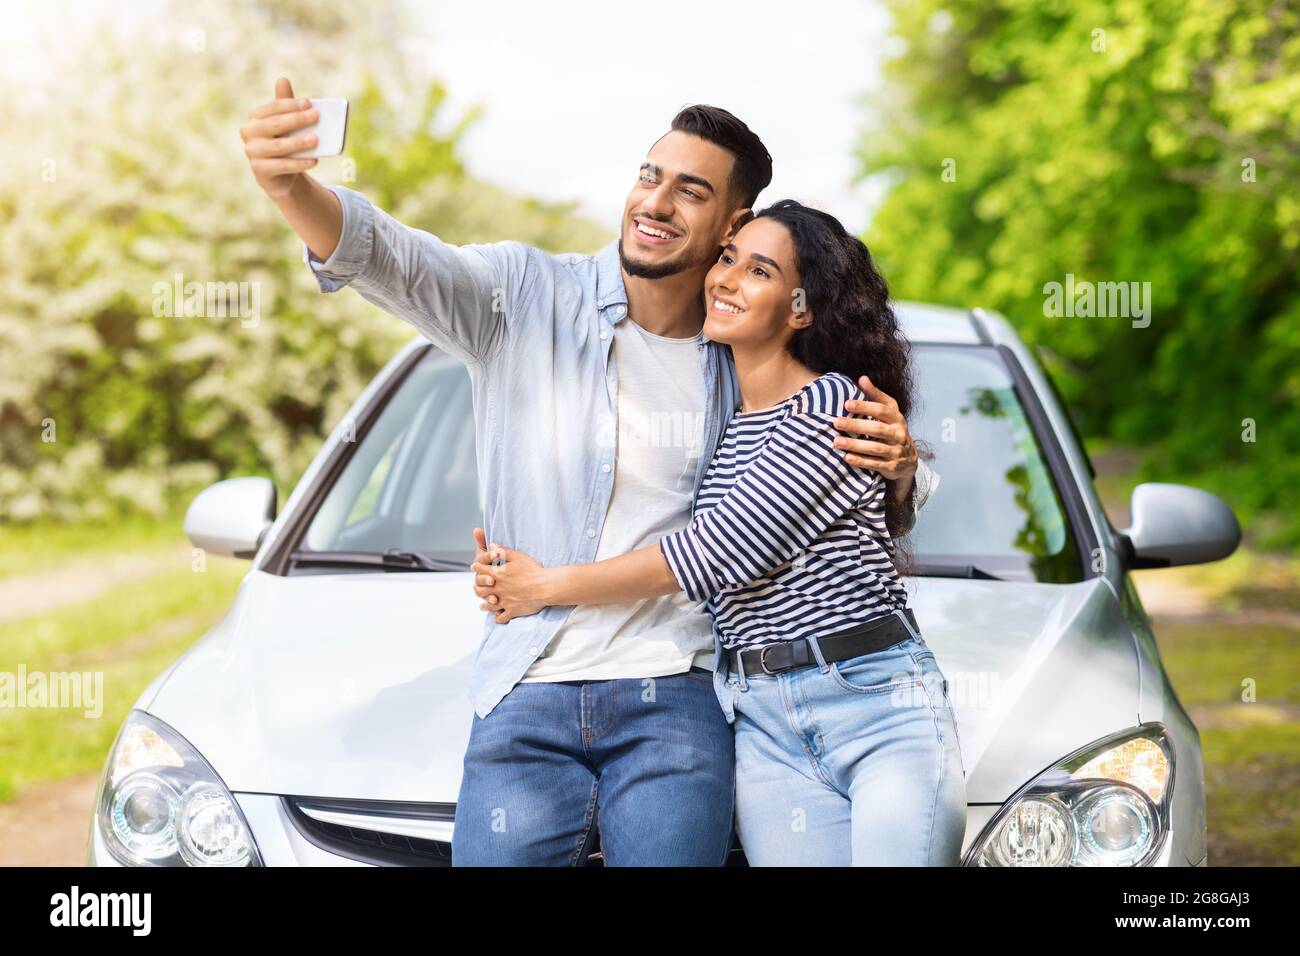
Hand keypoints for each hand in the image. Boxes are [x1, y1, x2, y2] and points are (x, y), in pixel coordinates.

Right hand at [240, 77, 319, 198]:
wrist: (281, 174)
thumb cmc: (285, 142)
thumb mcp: (287, 124)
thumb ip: (286, 105)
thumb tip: (282, 79)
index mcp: (255, 117)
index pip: (272, 108)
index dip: (290, 105)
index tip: (309, 103)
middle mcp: (249, 132)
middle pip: (275, 124)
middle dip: (297, 120)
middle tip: (316, 116)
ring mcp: (252, 152)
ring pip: (278, 146)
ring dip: (299, 142)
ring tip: (316, 140)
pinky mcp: (259, 170)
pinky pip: (282, 166)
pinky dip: (299, 163)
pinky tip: (314, 160)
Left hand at [469, 529, 551, 623]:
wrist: (544, 587)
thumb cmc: (532, 570)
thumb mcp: (518, 557)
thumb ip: (503, 551)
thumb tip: (492, 545)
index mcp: (497, 575)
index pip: (480, 570)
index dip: (476, 567)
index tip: (474, 566)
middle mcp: (497, 589)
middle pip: (480, 590)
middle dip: (477, 588)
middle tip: (477, 587)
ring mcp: (504, 601)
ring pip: (489, 606)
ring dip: (485, 605)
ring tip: (482, 606)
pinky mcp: (512, 611)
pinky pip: (502, 617)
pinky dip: (498, 617)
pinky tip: (497, 616)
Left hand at [832, 374, 918, 486]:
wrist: (909, 459)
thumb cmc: (892, 429)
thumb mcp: (889, 412)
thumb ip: (876, 396)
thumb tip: (862, 378)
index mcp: (897, 418)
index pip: (882, 410)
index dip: (864, 406)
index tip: (846, 404)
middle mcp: (898, 434)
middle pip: (876, 429)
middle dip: (855, 426)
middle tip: (836, 422)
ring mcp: (895, 451)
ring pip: (874, 448)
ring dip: (854, 445)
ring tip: (836, 442)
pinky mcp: (891, 466)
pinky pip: (875, 464)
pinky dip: (860, 461)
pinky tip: (846, 457)